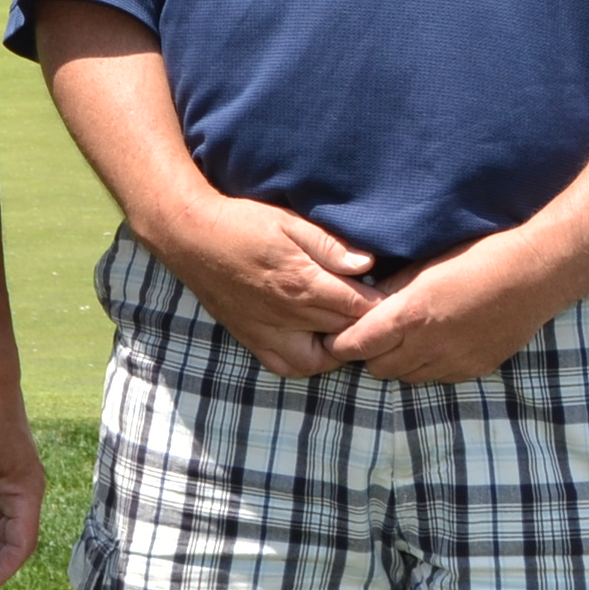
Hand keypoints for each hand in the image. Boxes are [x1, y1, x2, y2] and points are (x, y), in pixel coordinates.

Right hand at [143, 194, 376, 377]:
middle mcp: (289, 315)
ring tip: (347, 328)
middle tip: (381, 313)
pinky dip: (306, 363)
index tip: (396, 296)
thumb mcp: (289, 222)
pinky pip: (286, 367)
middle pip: (345, 332)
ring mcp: (269, 332)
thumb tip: (368, 264)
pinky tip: (315, 344)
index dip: (383, 303)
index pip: (359, 306)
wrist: (192, 238)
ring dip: (339, 348)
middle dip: (367, 325)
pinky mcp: (253, 340)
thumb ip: (330, 246)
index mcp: (303, 283)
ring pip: (320, 359)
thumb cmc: (243, 223)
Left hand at [322, 233, 567, 383]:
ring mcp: (453, 363)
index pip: (357, 345)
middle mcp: (429, 346)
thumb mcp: (427, 264)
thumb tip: (366, 299)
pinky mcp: (474, 370)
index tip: (336, 335)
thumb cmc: (479, 256)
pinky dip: (428, 366)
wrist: (535, 273)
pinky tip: (438, 343)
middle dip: (369, 354)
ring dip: (400, 362)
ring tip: (407, 338)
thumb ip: (393, 287)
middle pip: (378, 368)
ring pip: (407, 377)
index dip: (341, 343)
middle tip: (372, 335)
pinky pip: (438, 377)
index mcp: (411, 315)